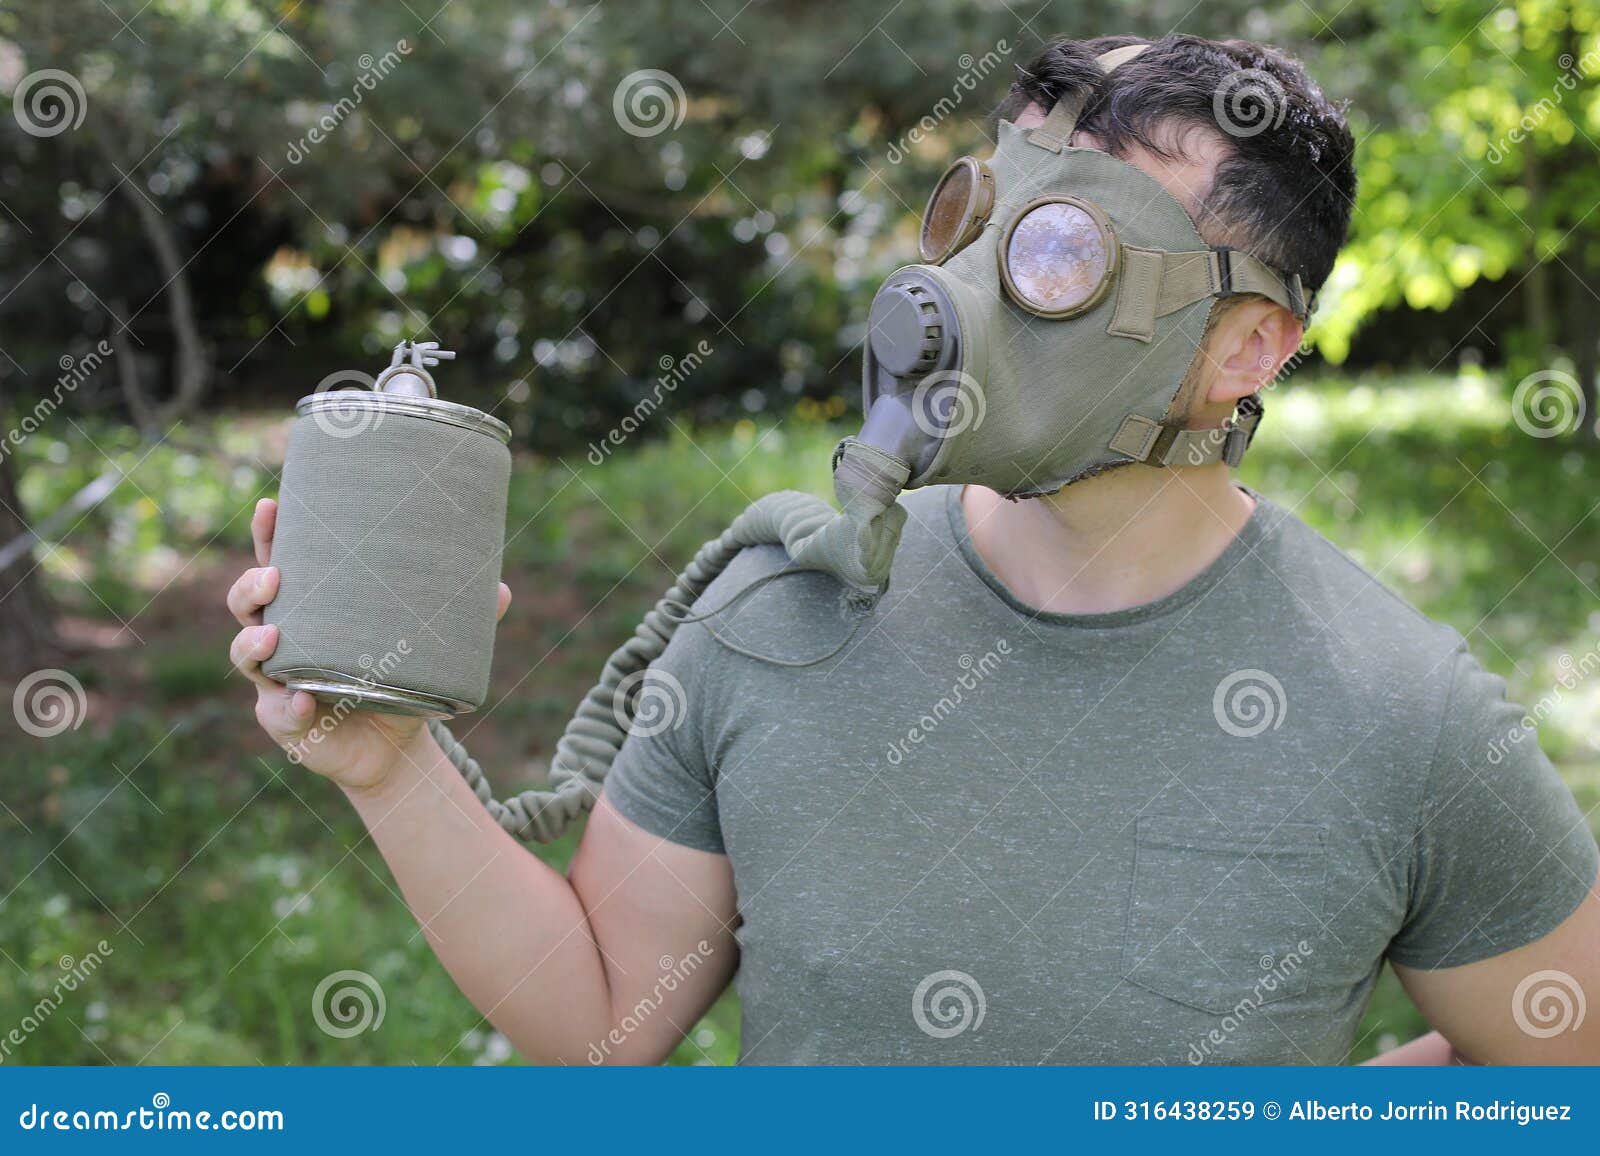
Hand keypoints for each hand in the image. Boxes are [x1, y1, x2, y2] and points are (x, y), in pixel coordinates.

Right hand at [228, 497, 511, 792]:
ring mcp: (277, 681)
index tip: (272, 504)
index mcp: (313, 608)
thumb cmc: (401, 680)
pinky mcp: (284, 722)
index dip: (269, 534)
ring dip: (252, 642)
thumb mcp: (427, 646)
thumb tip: (500, 590)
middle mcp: (284, 639)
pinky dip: (286, 707)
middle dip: (251, 585)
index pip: (279, 562)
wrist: (394, 747)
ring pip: (244, 654)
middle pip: (247, 603)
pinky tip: (303, 702)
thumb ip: (458, 619)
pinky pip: (276, 713)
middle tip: (275, 574)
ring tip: (273, 634)